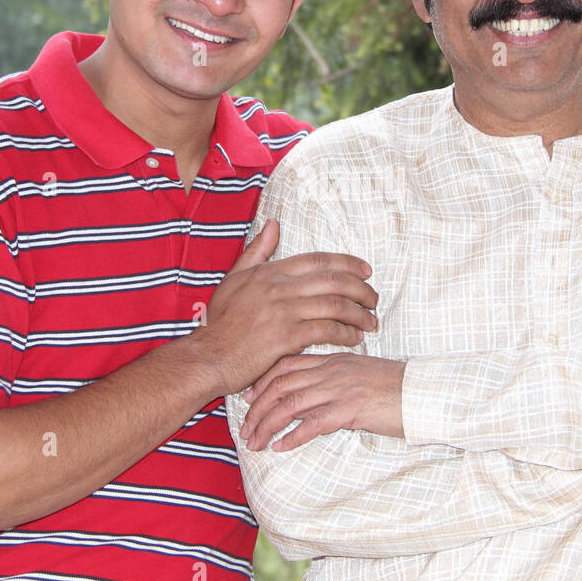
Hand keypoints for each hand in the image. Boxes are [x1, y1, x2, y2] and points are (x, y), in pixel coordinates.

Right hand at [188, 220, 378, 393]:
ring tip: (371, 321)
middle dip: (361, 289)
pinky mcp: (285, 338)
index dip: (347, 263)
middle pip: (333, 280)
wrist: (207, 357)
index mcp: (269, 272)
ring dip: (358, 313)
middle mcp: (278, 288)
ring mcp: (282, 312)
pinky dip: (345, 334)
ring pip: (334, 305)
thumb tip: (272, 223)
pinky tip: (354, 338)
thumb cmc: (219, 322)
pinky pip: (325, 331)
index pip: (318, 261)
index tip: (366, 271)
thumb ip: (256, 252)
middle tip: (374, 299)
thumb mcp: (234, 279)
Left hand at [239, 353, 405, 451]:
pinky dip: (292, 436)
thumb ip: (336, 381)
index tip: (249, 398)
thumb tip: (316, 398)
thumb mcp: (361, 377)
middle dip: (257, 407)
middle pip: (281, 384)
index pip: (287, 364)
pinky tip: (280, 448)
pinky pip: (313, 423)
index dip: (263, 381)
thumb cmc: (395, 388)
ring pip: (290, 404)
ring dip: (268, 424)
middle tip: (245, 427)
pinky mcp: (350, 409)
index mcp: (333, 360)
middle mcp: (331, 371)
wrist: (424, 393)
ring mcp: (340, 389)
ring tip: (255, 443)